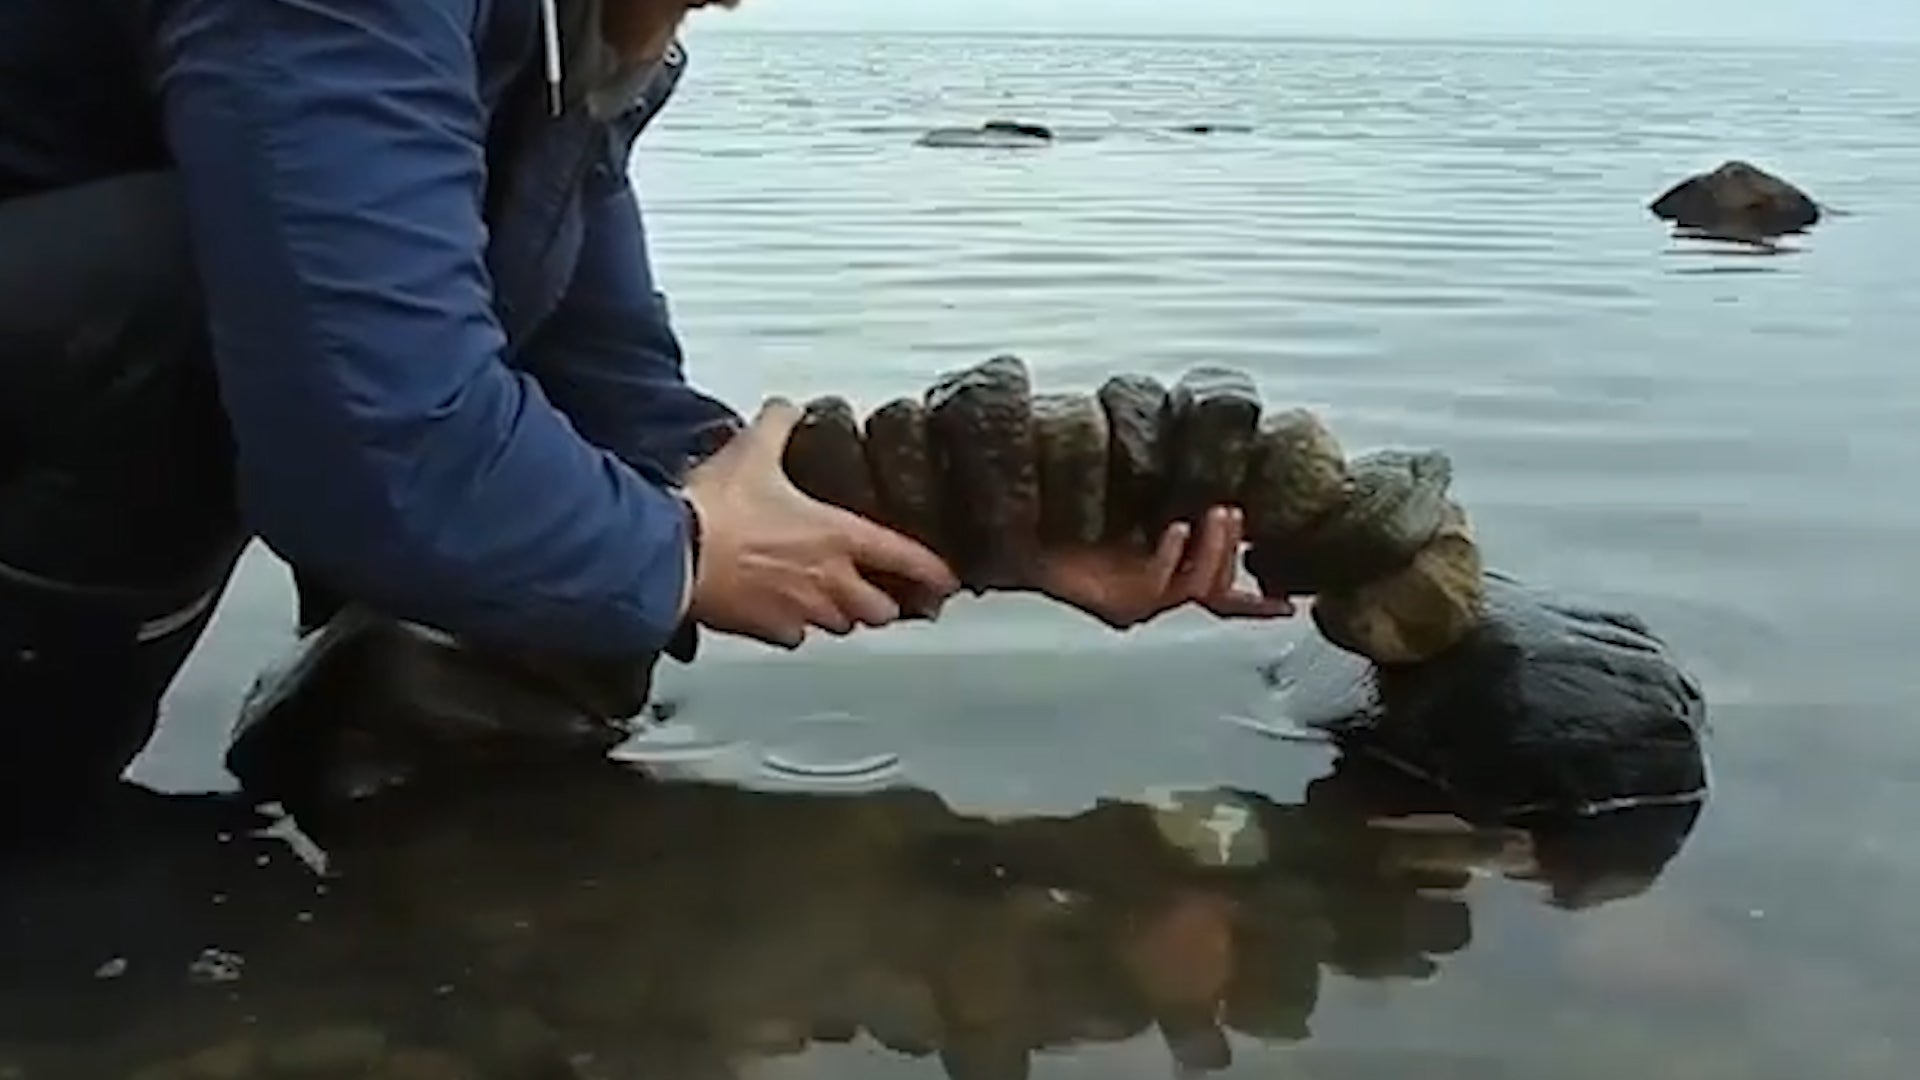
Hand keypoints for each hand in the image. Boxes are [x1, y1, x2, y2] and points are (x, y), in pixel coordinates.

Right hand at [679, 398, 961, 648]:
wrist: (672, 556)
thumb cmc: (717, 511)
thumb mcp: (753, 451)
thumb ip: (778, 425)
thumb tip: (785, 409)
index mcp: (838, 537)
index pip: (906, 560)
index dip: (933, 572)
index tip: (947, 580)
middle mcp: (828, 581)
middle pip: (881, 609)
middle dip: (886, 603)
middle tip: (887, 595)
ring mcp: (799, 612)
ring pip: (843, 627)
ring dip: (846, 616)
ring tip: (842, 604)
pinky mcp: (766, 631)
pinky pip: (794, 637)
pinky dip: (796, 629)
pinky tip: (788, 616)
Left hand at [1029, 506, 1295, 629]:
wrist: (1017, 547)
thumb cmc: (1068, 531)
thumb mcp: (1124, 517)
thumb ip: (1161, 508)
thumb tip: (1196, 481)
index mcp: (1162, 585)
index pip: (1220, 601)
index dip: (1255, 605)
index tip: (1289, 606)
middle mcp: (1154, 601)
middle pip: (1213, 591)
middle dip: (1229, 551)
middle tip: (1232, 512)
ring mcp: (1137, 606)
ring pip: (1192, 589)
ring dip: (1210, 551)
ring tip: (1213, 514)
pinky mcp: (1115, 604)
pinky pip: (1155, 584)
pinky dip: (1170, 556)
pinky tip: (1174, 531)